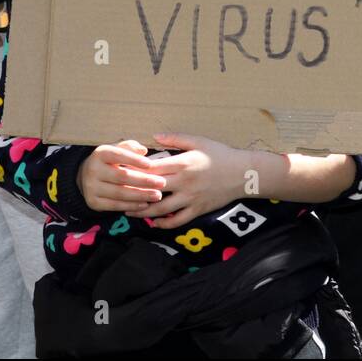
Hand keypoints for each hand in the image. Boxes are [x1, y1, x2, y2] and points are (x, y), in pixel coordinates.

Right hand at [77, 140, 168, 211]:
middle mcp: (93, 170)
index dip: (134, 160)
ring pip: (120, 193)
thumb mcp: (117, 149)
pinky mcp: (93, 202)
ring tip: (157, 195)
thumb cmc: (110, 161)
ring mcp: (91, 187)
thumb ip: (130, 147)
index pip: (118, 155)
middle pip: (122, 176)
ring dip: (141, 195)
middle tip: (162, 183)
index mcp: (100, 154)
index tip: (151, 165)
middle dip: (144, 181)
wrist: (85, 177)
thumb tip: (143, 151)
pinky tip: (145, 204)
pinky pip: (115, 206)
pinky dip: (131, 205)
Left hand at [128, 133, 249, 228]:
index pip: (152, 168)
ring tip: (129, 211)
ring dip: (143, 211)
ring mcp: (190, 198)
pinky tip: (155, 223)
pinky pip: (178, 220)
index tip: (121, 171)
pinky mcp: (198, 210)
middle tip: (118, 193)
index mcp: (182, 163)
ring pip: (161, 208)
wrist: (243, 173)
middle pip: (152, 189)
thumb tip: (153, 137)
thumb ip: (175, 139)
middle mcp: (184, 182)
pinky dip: (164, 223)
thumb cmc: (221, 154)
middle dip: (133, 192)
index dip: (134, 170)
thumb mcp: (199, 141)